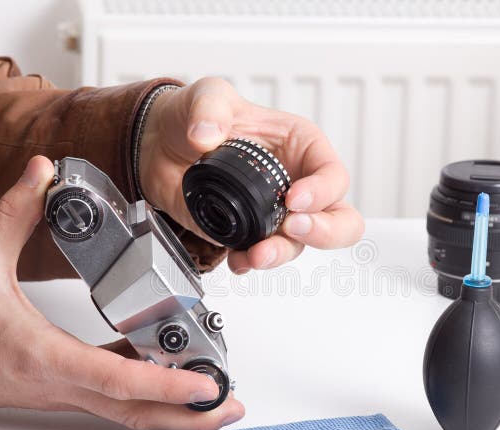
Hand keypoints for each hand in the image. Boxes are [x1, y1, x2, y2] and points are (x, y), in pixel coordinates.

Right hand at [0, 157, 243, 429]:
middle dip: (190, 415)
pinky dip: (148, 392)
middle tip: (232, 406)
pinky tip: (169, 375)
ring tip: (215, 400)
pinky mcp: (61, 387)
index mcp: (48, 357)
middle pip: (138, 411)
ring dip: (175, 411)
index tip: (207, 383)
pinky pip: (114, 397)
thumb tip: (41, 174)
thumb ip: (13, 213)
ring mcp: (64, 390)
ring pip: (129, 412)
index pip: (118, 378)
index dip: (167, 384)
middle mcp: (63, 383)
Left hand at [138, 77, 364, 272]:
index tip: (293, 197)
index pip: (332, 175)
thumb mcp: (208, 96)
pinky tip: (238, 259)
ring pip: (300, 244)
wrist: (161, 145)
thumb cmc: (199, 117)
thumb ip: (210, 108)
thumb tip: (205, 135)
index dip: (322, 190)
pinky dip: (251, 262)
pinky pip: (262, 257)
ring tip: (257, 253)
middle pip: (338, 219)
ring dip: (280, 253)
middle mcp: (297, 184)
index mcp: (302, 148)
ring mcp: (275, 214)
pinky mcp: (249, 233)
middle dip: (324, 231)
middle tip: (294, 227)